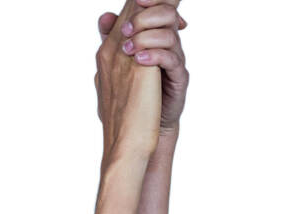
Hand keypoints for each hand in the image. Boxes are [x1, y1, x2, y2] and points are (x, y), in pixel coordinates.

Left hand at [97, 1, 188, 141]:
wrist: (140, 131)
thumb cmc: (130, 96)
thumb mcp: (116, 64)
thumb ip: (112, 38)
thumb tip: (104, 17)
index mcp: (153, 36)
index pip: (156, 8)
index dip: (149, 0)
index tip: (136, 0)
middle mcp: (167, 44)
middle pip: (167, 13)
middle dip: (144, 17)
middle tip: (125, 31)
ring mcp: (174, 60)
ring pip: (170, 33)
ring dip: (146, 37)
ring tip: (128, 51)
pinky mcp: (179, 78)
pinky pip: (172, 58)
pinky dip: (155, 55)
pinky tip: (140, 60)